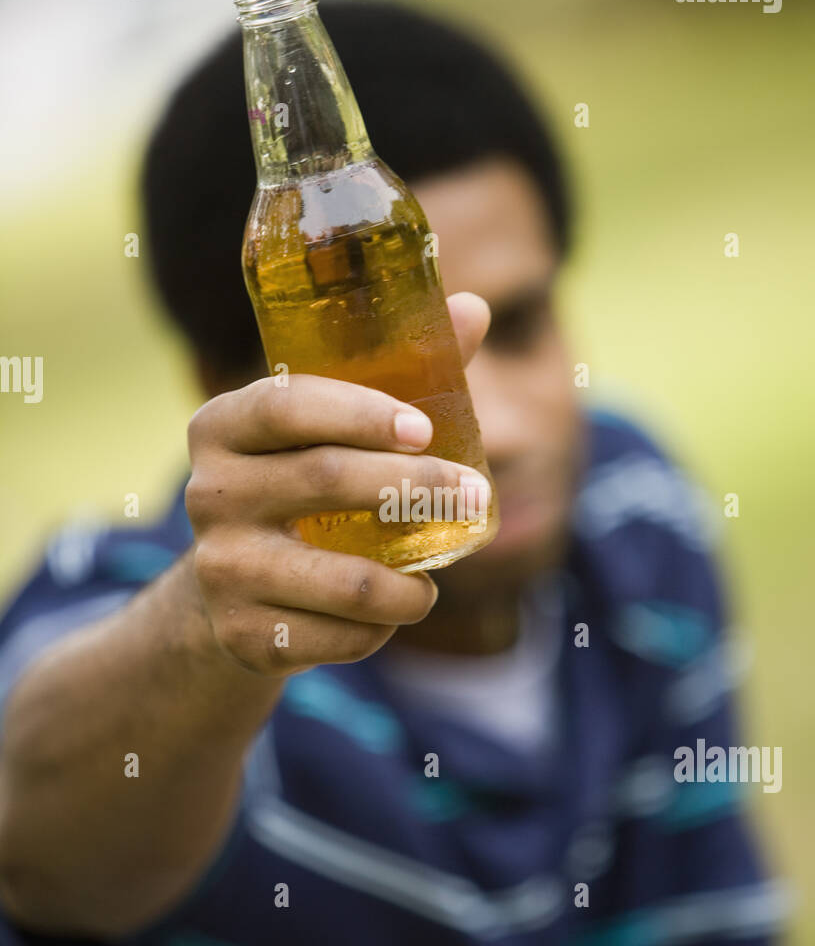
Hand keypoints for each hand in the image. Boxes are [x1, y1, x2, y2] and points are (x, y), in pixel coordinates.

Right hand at [185, 292, 490, 674]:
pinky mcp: (242, 635)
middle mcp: (208, 493)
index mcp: (223, 426)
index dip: (359, 413)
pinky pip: (338, 638)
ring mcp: (220, 568)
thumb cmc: (302, 487)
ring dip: (410, 584)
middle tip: (475, 497)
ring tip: (433, 581)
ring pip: (345, 580)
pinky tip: (386, 614)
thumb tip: (473, 307)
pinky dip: (379, 630)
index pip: (288, 405)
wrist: (231, 593)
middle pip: (325, 479)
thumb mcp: (334, 430)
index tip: (424, 428)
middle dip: (418, 489)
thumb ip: (398, 373)